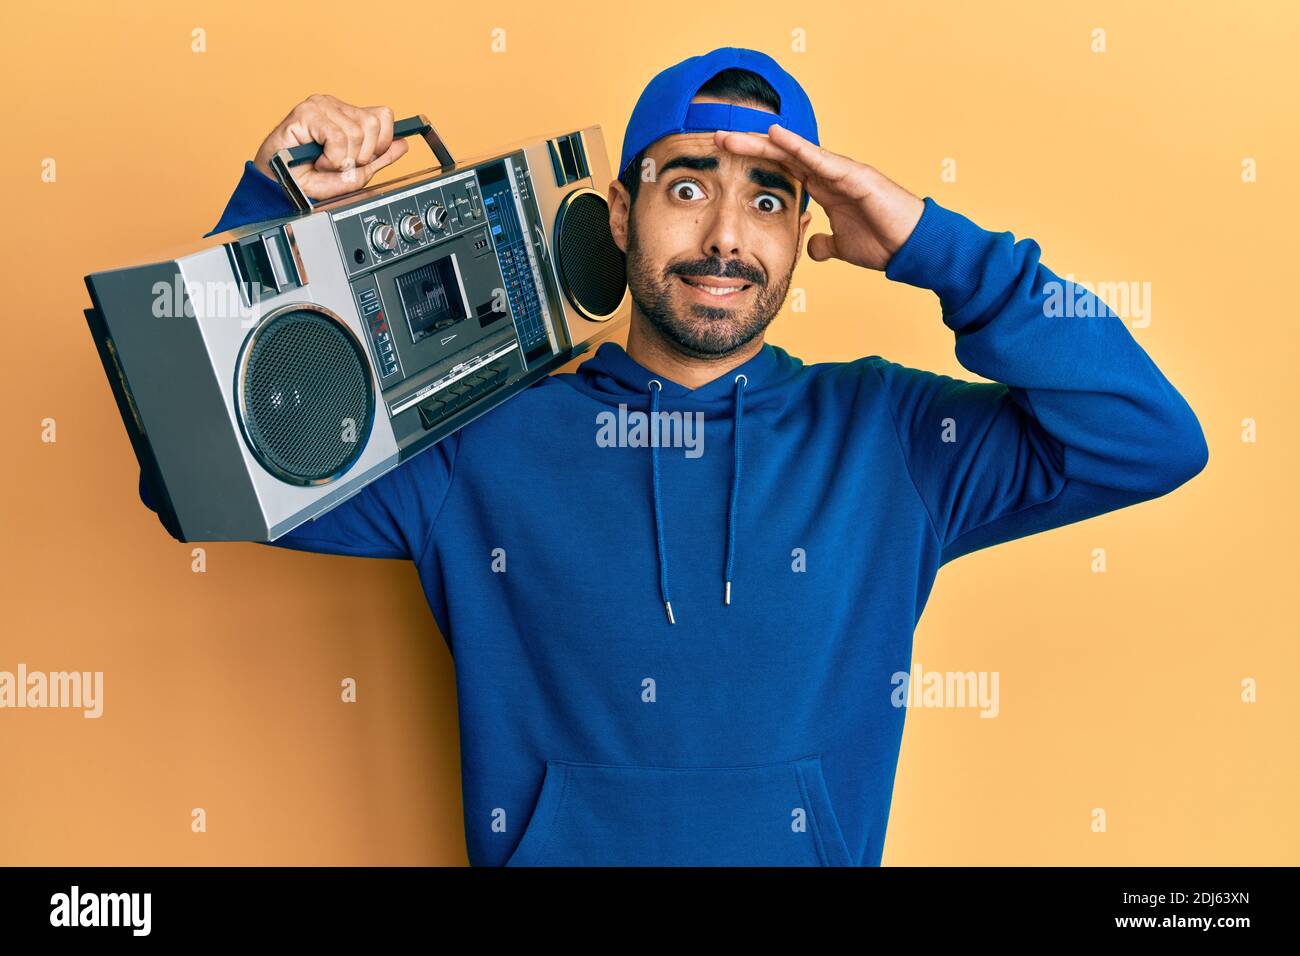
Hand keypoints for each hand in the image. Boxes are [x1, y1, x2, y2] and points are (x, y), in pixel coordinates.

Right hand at [252, 94, 409, 201]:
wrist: (281, 186)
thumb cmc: (311, 178)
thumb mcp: (354, 172)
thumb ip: (379, 158)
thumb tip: (402, 144)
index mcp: (348, 115)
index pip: (383, 116)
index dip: (380, 142)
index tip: (364, 159)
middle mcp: (335, 106)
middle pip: (373, 125)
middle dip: (362, 155)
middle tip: (340, 164)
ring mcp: (320, 106)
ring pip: (357, 133)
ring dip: (344, 160)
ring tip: (326, 163)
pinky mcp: (306, 112)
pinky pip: (338, 138)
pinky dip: (332, 158)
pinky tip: (318, 160)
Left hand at [714, 124, 924, 270]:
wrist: (913, 248)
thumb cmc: (884, 242)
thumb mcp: (843, 246)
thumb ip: (824, 244)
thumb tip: (810, 248)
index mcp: (823, 188)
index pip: (781, 168)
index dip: (752, 162)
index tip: (723, 158)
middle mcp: (829, 173)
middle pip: (781, 154)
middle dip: (748, 147)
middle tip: (715, 138)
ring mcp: (842, 171)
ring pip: (795, 151)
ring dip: (763, 142)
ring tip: (733, 135)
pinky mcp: (856, 176)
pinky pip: (821, 159)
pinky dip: (798, 147)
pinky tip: (775, 136)